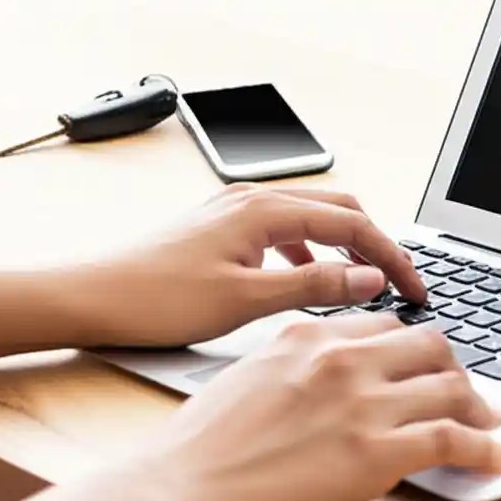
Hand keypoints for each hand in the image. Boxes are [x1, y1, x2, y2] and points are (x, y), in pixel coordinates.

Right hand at [0, 316, 500, 500]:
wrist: (175, 494)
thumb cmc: (199, 450)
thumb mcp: (250, 380)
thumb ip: (300, 366)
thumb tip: (330, 378)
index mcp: (309, 334)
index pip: (386, 325)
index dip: (416, 347)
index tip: (428, 362)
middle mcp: (343, 357)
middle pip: (430, 345)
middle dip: (455, 369)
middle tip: (467, 391)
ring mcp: (363, 402)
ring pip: (452, 386)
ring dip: (482, 407)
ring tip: (494, 424)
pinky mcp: (378, 451)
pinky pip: (455, 439)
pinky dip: (489, 448)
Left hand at [67, 183, 424, 348]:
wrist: (85, 297)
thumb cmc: (155, 299)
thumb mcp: (246, 300)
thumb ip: (315, 286)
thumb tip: (370, 279)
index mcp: (265, 209)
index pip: (353, 224)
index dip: (391, 257)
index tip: (414, 289)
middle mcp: (253, 199)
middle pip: (340, 209)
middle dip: (377, 244)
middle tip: (400, 283)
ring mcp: (235, 210)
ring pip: (314, 217)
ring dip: (346, 246)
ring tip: (364, 283)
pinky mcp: (222, 228)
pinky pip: (285, 228)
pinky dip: (312, 251)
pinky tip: (307, 279)